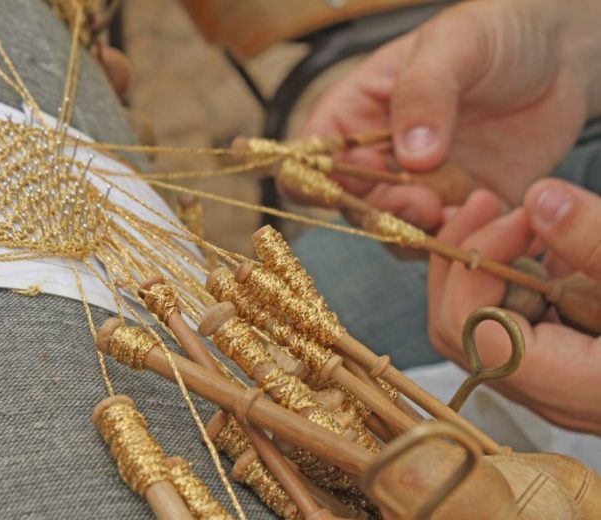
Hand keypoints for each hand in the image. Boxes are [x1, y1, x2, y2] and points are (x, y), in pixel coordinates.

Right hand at [293, 0, 595, 230]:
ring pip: (390, 231)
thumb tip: (409, 156)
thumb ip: (425, 94)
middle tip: (418, 197)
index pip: (307, 158)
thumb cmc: (494, 35)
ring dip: (413, 229)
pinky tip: (479, 211)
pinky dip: (452, 239)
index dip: (314, 176)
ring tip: (447, 206)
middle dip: (377, 209)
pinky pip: (440, 241)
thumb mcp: (455, 44)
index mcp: (354, 114)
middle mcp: (377, 157)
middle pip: (348, 204)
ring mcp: (416, 187)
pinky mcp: (457, 209)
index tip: (352, 174)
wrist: (559, 58)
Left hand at [427, 180, 600, 433]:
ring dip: (483, 263)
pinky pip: (504, 319)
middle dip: (466, 259)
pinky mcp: (558, 360)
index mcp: (582, 387)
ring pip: (473, 326)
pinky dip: (508, 276)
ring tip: (515, 216)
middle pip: (458, 333)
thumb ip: (600, 244)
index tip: (514, 216)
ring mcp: (552, 381)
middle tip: (490, 204)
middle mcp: (554, 395)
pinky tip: (537, 240)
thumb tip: (540, 200)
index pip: (478, 337)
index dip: (477, 268)